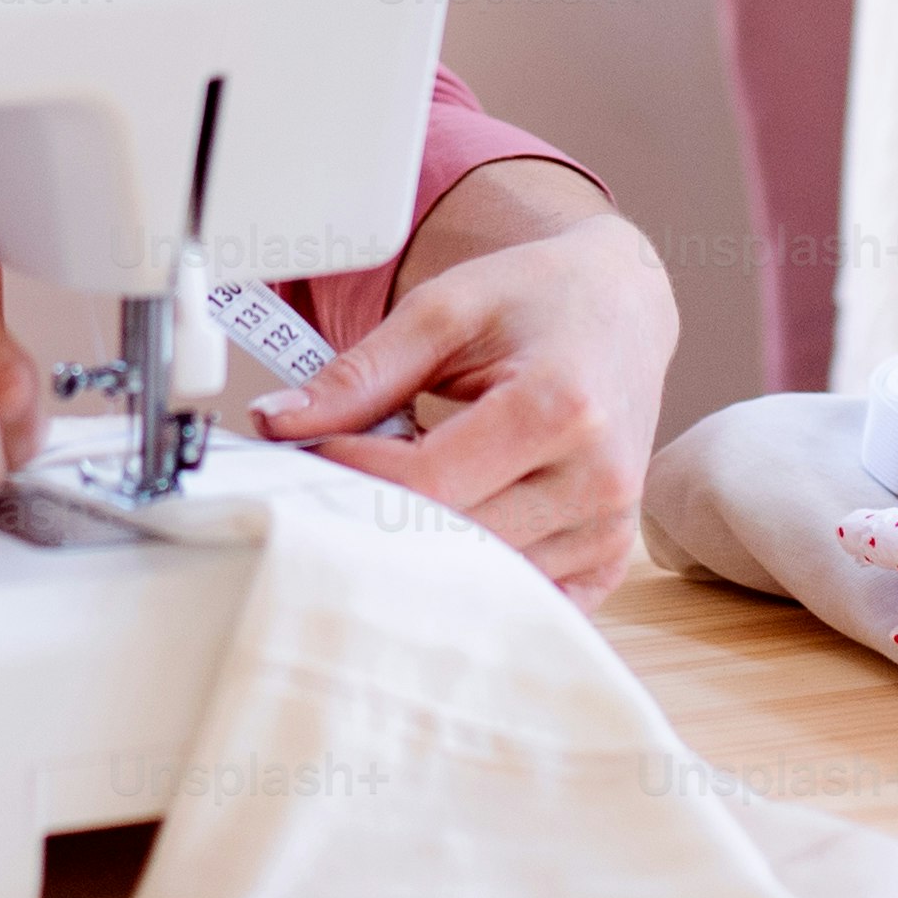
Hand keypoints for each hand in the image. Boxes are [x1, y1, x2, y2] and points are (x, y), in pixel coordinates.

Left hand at [252, 170, 676, 603]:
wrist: (621, 304)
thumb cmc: (533, 298)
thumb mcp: (443, 309)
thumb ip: (360, 373)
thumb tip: (275, 423)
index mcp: (559, 407)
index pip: (427, 483)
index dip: (352, 474)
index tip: (310, 448)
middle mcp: (597, 479)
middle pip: (453, 541)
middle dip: (378, 513)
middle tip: (341, 476)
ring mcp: (608, 528)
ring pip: (482, 580)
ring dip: (422, 546)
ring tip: (403, 486)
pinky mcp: (608, 558)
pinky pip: (523, 599)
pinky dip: (474, 575)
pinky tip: (451, 526)